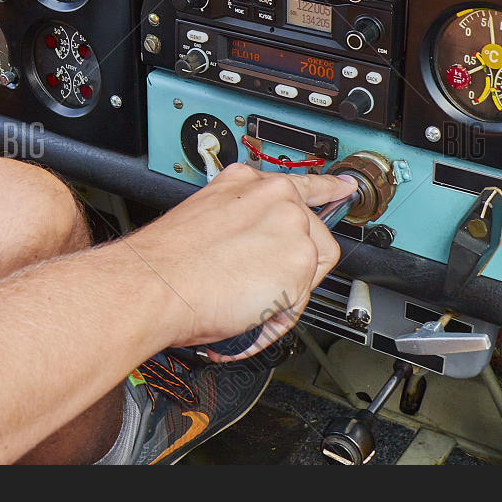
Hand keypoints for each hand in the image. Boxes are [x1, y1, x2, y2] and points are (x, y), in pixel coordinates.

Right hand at [127, 163, 349, 357]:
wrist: (156, 285)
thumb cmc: (167, 262)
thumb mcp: (204, 215)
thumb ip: (239, 218)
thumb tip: (249, 242)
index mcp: (248, 183)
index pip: (303, 183)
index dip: (329, 189)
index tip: (344, 186)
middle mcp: (276, 199)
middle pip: (313, 237)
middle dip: (291, 267)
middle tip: (257, 285)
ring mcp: (292, 229)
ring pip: (308, 273)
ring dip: (282, 294)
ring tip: (243, 301)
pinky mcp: (300, 265)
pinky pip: (299, 303)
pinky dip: (275, 318)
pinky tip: (245, 312)